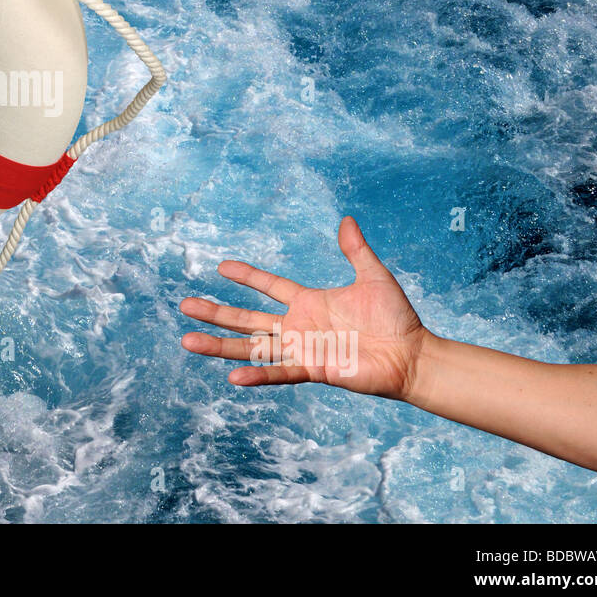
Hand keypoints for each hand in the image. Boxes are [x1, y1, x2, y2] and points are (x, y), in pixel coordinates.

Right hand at [180, 217, 430, 398]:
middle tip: (184, 304)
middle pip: (247, 318)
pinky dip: (257, 375)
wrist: (412, 355)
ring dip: (219, 345)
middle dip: (215, 312)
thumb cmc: (397, 318)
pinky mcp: (313, 369)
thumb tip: (346, 220)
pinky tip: (232, 376)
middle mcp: (298, 327)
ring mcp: (302, 349)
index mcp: (309, 302)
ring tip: (187, 341)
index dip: (247, 276)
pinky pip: (279, 372)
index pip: (268, 286)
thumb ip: (355, 250)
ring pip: (252, 346)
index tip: (220, 266)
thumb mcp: (373, 276)